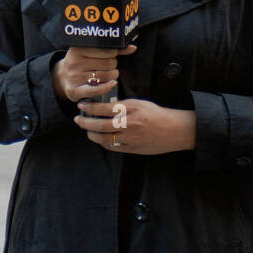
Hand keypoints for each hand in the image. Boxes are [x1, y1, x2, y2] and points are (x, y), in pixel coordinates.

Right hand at [52, 43, 136, 102]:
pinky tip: (112, 84)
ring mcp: (74, 77)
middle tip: (109, 67)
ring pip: (104, 76)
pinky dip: (106, 87)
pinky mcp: (74, 90)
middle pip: (107, 64)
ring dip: (112, 76)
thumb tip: (133, 47)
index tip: (110, 56)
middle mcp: (74, 62)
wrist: (61, 78)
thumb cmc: (82, 63)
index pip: (107, 50)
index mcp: (78, 49)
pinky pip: (95, 90)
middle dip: (113, 66)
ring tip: (109, 75)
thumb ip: (113, 50)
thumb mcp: (92, 53)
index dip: (113, 54)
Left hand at [74, 97, 195, 155]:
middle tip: (78, 119)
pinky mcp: (132, 149)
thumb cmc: (156, 114)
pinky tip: (98, 138)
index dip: (90, 108)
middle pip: (100, 125)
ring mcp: (131, 139)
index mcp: (131, 109)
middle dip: (85, 122)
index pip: (104, 108)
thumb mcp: (139, 103)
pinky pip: (112, 147)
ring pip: (104, 139)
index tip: (82, 105)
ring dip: (91, 134)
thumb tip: (102, 106)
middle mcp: (130, 124)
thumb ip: (122, 105)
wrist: (174, 130)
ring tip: (87, 130)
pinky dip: (102, 143)